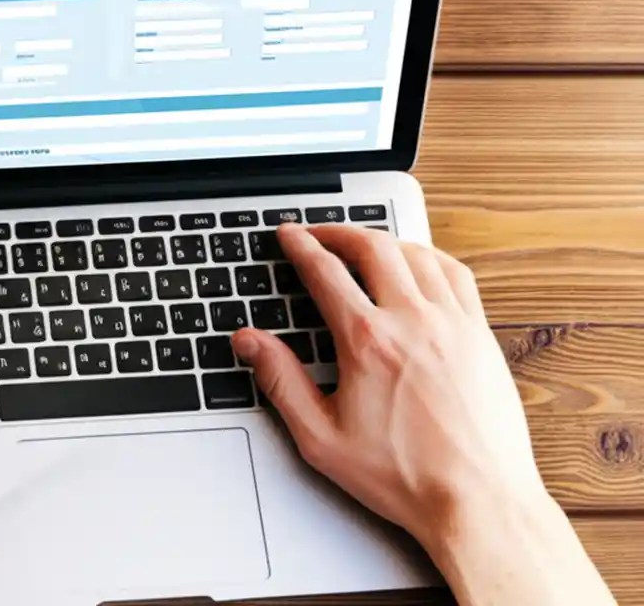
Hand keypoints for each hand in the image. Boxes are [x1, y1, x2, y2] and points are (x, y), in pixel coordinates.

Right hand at [231, 223, 543, 546]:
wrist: (477, 501)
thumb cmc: (404, 476)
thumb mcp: (321, 437)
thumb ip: (281, 381)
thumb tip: (251, 342)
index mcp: (368, 342)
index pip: (325, 272)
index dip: (300, 246)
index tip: (289, 235)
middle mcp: (413, 321)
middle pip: (372, 247)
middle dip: (339, 232)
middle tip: (320, 232)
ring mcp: (454, 325)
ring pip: (416, 253)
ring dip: (384, 240)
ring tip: (364, 243)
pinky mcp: (480, 337)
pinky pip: (456, 275)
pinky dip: (430, 258)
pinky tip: (420, 264)